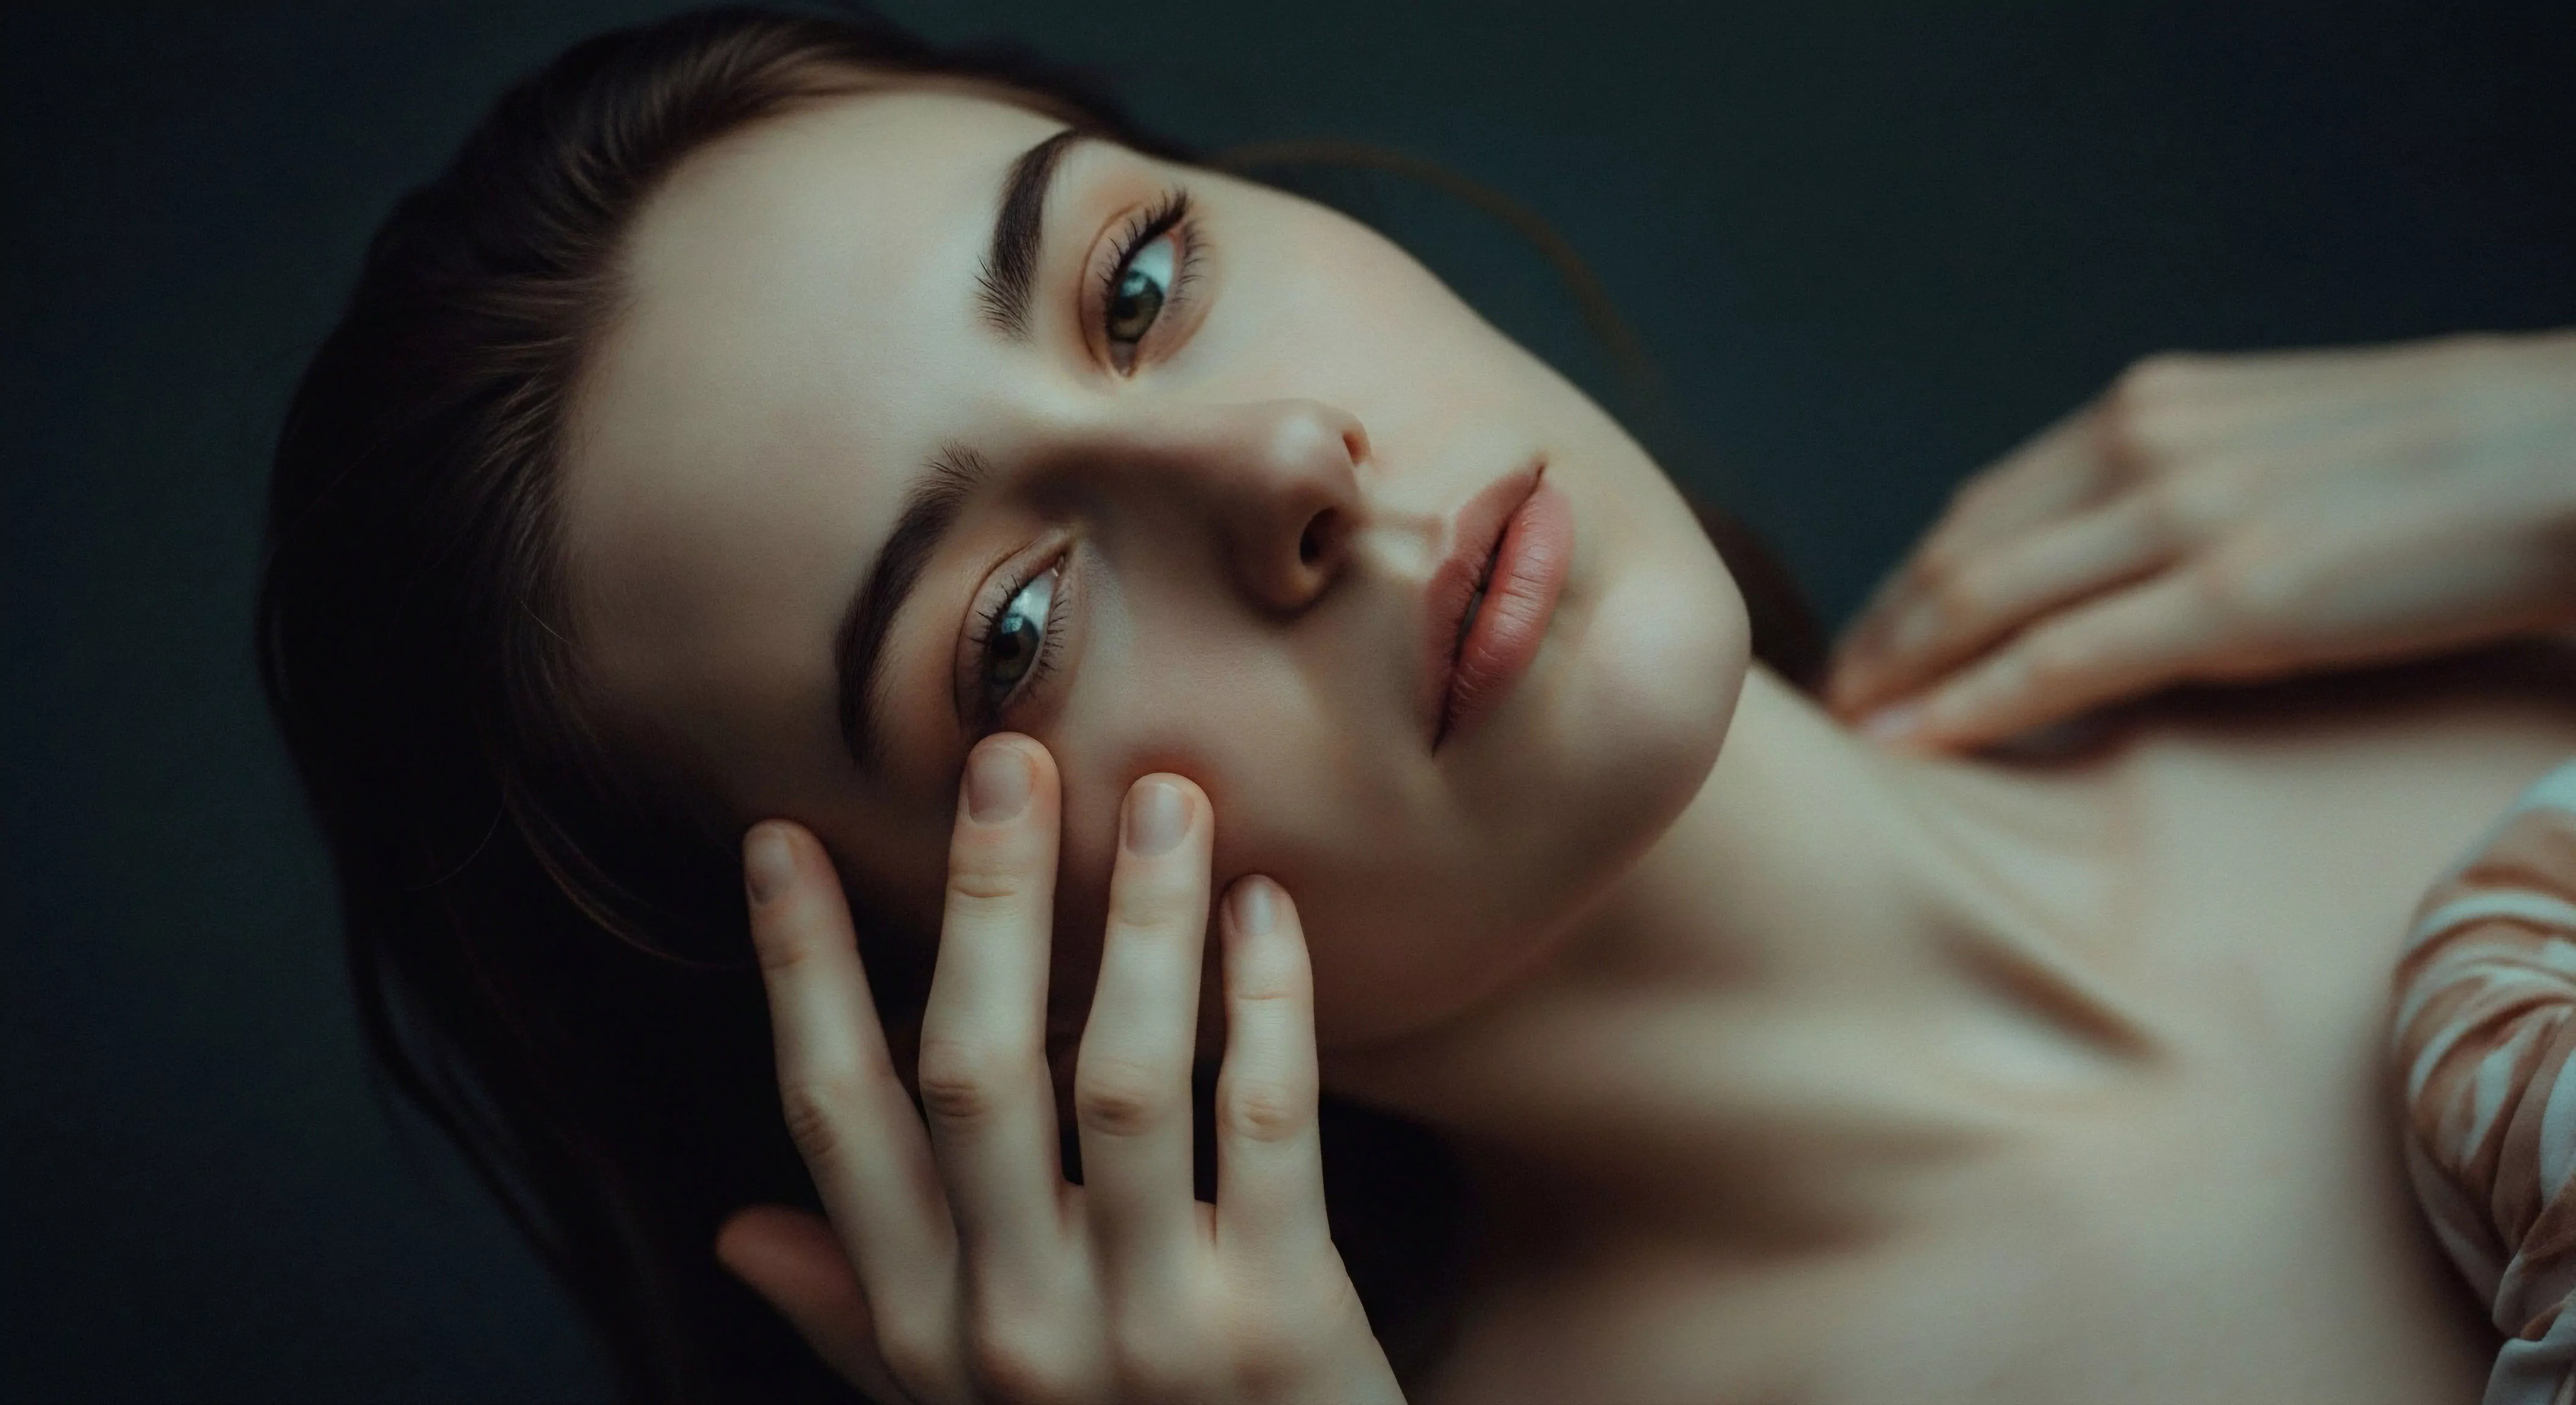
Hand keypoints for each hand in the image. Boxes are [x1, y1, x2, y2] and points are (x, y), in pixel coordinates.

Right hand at [715, 735, 1402, 1404]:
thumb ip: (857, 1316)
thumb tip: (738, 1225)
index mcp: (923, 1329)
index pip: (834, 1120)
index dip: (800, 974)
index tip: (781, 840)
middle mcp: (1011, 1329)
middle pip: (971, 1075)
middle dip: (980, 906)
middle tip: (1005, 758)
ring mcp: (1146, 1332)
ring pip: (1121, 1081)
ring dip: (1136, 925)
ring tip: (1163, 795)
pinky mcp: (1281, 1329)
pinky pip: (1268, 1129)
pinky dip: (1267, 1007)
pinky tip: (1266, 909)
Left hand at [1825, 328, 2575, 750]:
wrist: (2569, 460)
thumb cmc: (2437, 469)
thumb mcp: (2268, 448)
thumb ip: (2172, 488)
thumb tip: (2102, 561)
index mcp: (2149, 409)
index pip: (1980, 506)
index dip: (1907, 582)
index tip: (1868, 641)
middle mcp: (2142, 449)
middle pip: (1956, 555)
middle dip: (1880, 637)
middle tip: (1829, 703)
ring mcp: (2182, 520)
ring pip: (1981, 605)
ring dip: (1897, 675)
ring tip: (1847, 734)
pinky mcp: (2233, 599)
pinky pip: (2056, 662)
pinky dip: (1964, 708)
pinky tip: (1908, 745)